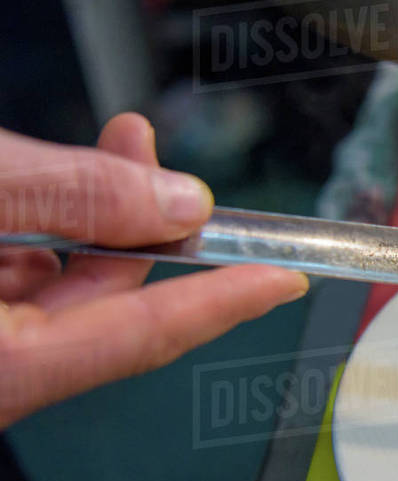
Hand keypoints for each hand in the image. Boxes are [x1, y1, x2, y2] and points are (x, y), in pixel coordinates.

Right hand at [0, 113, 309, 428]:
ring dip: (93, 214)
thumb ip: (71, 197)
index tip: (289, 279)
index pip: (142, 335)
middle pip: (101, 306)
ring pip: (57, 286)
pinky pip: (15, 278)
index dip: (224, 301)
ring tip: (121, 145)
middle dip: (150, 226)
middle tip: (164, 163)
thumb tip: (177, 204)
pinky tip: (48, 180)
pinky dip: (43, 227)